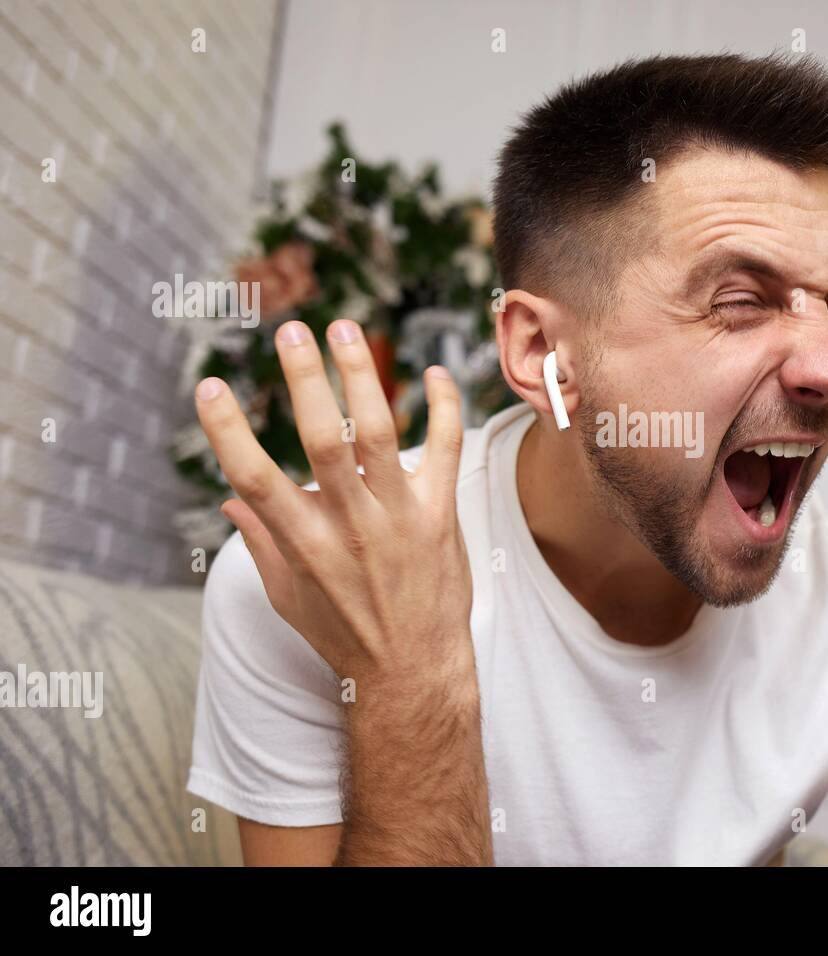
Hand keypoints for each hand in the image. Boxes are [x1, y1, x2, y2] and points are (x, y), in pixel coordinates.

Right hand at [194, 318, 473, 687]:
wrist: (413, 671)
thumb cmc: (344, 634)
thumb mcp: (288, 596)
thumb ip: (261, 543)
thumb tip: (228, 504)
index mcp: (301, 544)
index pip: (253, 479)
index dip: (227, 431)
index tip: (209, 386)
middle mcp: (348, 526)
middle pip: (322, 441)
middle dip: (305, 381)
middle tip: (289, 331)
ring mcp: (397, 518)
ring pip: (380, 435)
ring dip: (362, 377)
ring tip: (345, 329)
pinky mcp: (439, 516)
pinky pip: (445, 452)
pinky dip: (443, 409)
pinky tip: (435, 372)